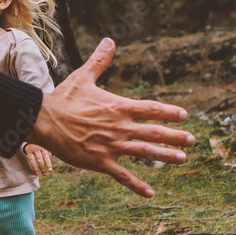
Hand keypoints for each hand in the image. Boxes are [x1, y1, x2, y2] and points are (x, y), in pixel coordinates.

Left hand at [23, 143, 52, 175]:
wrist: (35, 138)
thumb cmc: (31, 149)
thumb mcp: (29, 152)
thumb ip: (33, 161)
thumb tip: (37, 172)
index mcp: (29, 150)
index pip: (31, 160)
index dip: (34, 167)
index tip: (37, 173)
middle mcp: (36, 148)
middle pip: (39, 159)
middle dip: (42, 167)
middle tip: (44, 174)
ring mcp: (42, 147)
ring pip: (45, 156)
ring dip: (48, 164)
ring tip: (50, 170)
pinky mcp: (47, 146)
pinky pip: (49, 154)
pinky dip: (50, 160)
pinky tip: (50, 166)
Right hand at [26, 38, 193, 197]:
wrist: (44, 121)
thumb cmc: (63, 98)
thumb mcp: (84, 76)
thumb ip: (100, 60)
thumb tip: (109, 40)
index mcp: (118, 107)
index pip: (151, 109)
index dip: (170, 112)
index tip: (183, 115)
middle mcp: (119, 127)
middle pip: (154, 132)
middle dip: (175, 136)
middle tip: (192, 140)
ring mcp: (111, 146)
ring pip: (145, 153)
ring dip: (166, 157)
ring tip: (182, 159)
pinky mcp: (100, 162)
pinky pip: (123, 176)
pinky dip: (137, 185)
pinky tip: (150, 194)